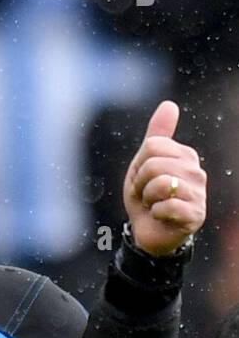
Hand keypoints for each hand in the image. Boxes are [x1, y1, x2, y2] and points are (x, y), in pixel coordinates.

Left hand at [123, 100, 206, 256]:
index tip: (142, 181)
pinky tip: (162, 217)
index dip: (139, 166)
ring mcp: (199, 193)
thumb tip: (169, 104)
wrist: (148, 233)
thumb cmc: (147, 198)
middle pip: (154, 164)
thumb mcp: (144, 164)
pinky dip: (156, 214)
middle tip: (147, 196)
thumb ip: (157, 136)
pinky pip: (167, 206)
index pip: (153, 146)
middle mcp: (196, 171)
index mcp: (185, 155)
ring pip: (160, 184)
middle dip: (141, 184)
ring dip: (148, 199)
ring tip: (154, 205)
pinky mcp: (196, 215)